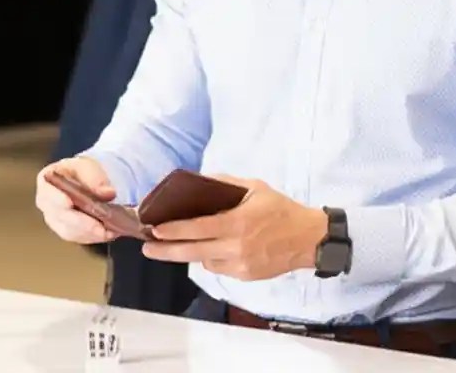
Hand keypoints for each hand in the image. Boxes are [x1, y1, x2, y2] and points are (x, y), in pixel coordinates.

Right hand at [35, 157, 118, 244]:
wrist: (89, 181)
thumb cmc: (84, 172)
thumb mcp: (90, 167)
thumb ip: (96, 179)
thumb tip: (108, 193)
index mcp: (46, 180)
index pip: (47, 192)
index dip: (56, 198)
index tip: (69, 202)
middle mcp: (47, 203)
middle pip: (59, 216)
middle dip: (81, 222)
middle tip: (100, 226)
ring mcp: (55, 219)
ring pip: (69, 231)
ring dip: (90, 233)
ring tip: (109, 231)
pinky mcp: (67, 231)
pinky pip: (79, 237)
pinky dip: (94, 236)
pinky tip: (108, 233)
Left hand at [142, 176, 326, 281]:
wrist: (308, 239)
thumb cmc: (280, 209)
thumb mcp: (254, 187)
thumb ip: (225, 184)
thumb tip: (198, 181)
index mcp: (237, 222)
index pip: (197, 228)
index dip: (173, 230)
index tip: (155, 229)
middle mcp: (236, 246)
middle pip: (192, 251)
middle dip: (166, 250)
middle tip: (147, 248)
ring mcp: (240, 264)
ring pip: (204, 261)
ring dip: (192, 252)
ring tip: (179, 243)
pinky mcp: (245, 275)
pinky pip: (219, 268)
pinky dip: (212, 258)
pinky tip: (213, 248)